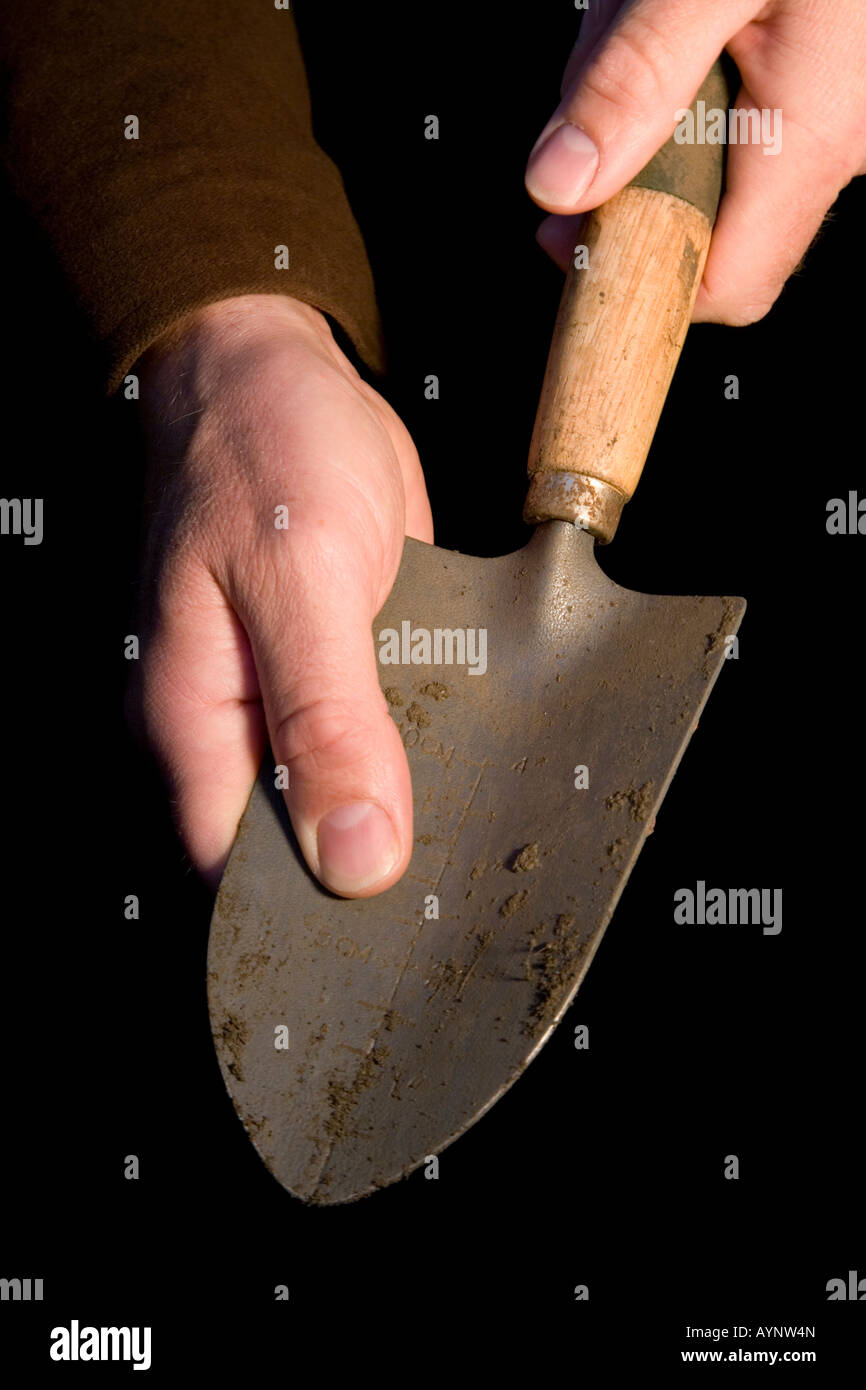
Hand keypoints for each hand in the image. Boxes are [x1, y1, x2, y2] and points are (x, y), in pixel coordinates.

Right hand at [130, 294, 432, 896]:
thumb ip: (326, 720)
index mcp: (196, 724)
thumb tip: (355, 855)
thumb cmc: (262, 452)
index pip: (242, 873)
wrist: (283, 368)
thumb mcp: (298, 580)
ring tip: (492, 842)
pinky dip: (436, 749)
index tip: (398, 939)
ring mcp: (297, 702)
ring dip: (418, 811)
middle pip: (304, 846)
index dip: (315, 913)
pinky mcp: (350, 670)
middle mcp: (242, 728)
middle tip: (465, 898)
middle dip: (380, 870)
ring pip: (357, 795)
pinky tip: (489, 761)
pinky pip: (393, 736)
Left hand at [525, 0, 865, 323]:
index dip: (640, 281)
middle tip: (602, 74)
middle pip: (708, 225)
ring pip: (715, 159)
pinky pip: (741, 106)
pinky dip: (687, 68)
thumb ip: (633, 78)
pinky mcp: (829, 74)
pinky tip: (681, 11)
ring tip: (650, 12)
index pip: (723, 288)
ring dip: (654, 103)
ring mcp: (841, 109)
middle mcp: (840, 139)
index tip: (568, 233)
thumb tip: (559, 186)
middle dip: (634, 166)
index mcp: (812, 135)